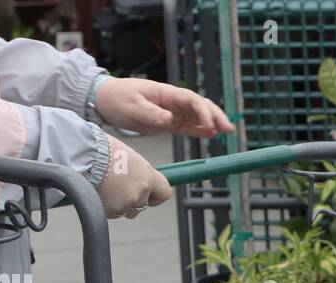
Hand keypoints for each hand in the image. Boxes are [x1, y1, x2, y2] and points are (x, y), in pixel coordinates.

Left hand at [94, 77, 234, 137]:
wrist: (106, 101)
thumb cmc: (117, 98)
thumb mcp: (132, 105)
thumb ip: (150, 113)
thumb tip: (169, 119)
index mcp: (166, 93)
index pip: (191, 100)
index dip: (203, 111)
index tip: (209, 124)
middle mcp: (172, 102)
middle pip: (199, 106)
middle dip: (215, 116)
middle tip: (229, 129)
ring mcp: (172, 112)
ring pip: (197, 117)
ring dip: (212, 123)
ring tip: (226, 132)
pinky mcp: (168, 123)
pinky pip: (187, 126)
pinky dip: (199, 130)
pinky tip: (211, 135)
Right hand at [97, 135, 171, 219]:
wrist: (80, 154)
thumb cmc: (99, 149)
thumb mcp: (125, 156)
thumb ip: (136, 171)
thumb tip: (137, 177)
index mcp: (147, 173)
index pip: (164, 192)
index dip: (156, 196)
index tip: (149, 197)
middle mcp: (141, 189)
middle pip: (141, 205)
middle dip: (130, 201)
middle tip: (114, 187)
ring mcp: (127, 202)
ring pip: (125, 211)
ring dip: (117, 204)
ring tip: (103, 187)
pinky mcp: (112, 210)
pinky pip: (111, 213)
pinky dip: (104, 206)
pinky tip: (96, 191)